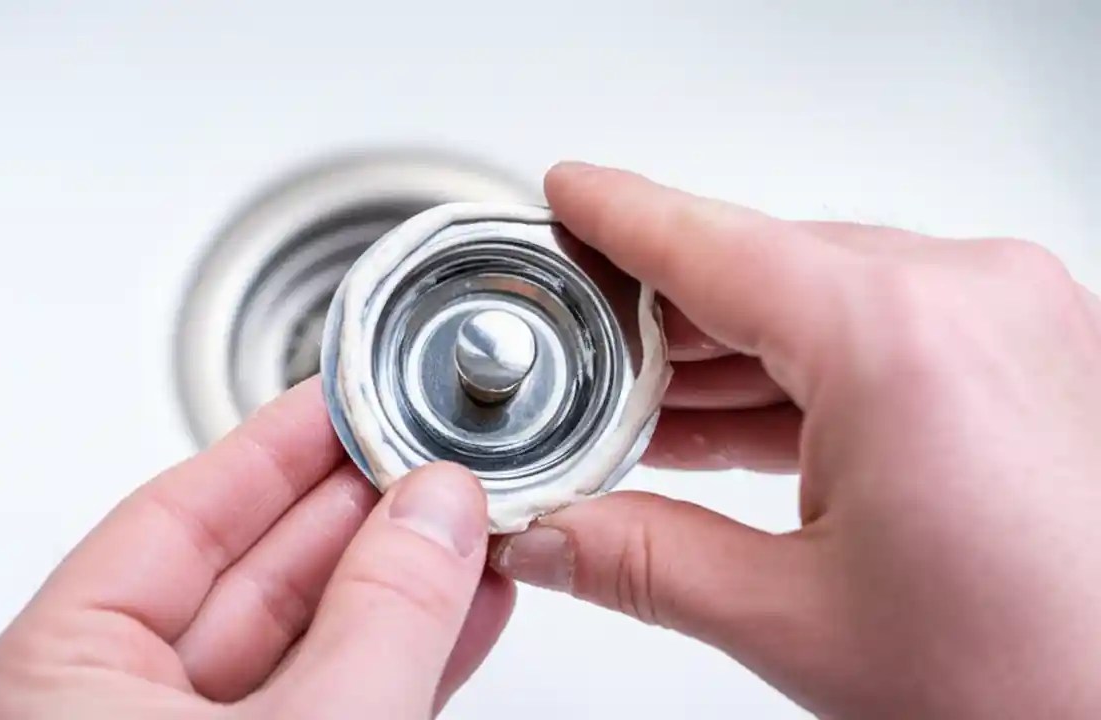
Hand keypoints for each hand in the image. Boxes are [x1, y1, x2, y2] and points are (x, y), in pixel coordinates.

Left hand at [0, 380, 513, 718]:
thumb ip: (378, 618)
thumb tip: (438, 509)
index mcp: (50, 684)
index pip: (175, 516)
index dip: (277, 443)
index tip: (352, 390)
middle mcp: (105, 715)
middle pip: (249, 572)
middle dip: (360, 509)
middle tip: (438, 454)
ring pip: (304, 645)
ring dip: (399, 586)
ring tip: (471, 525)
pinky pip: (335, 703)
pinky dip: (401, 659)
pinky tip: (462, 611)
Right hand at [491, 162, 1100, 717]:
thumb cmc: (1045, 680)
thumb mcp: (798, 623)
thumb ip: (643, 562)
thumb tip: (551, 535)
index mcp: (900, 341)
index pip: (714, 246)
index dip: (621, 217)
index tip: (570, 194)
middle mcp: (970, 300)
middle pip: (766, 268)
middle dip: (663, 313)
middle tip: (581, 351)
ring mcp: (1014, 321)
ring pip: (825, 299)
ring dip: (729, 348)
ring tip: (644, 404)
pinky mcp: (1035, 353)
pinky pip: (886, 330)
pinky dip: (804, 370)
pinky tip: (735, 418)